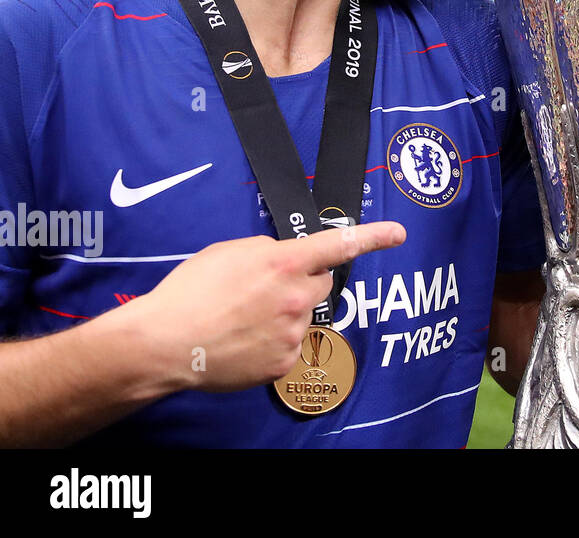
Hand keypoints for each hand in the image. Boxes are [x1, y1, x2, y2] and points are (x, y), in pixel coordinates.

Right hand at [128, 222, 405, 391]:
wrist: (165, 343)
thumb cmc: (190, 293)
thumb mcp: (230, 251)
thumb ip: (268, 252)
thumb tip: (284, 261)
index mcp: (284, 262)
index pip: (339, 245)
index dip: (373, 236)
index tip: (398, 233)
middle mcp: (296, 297)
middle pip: (319, 283)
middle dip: (301, 281)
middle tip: (263, 290)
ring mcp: (293, 332)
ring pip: (302, 315)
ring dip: (282, 313)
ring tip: (241, 319)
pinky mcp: (283, 362)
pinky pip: (289, 345)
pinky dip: (272, 342)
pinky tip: (243, 340)